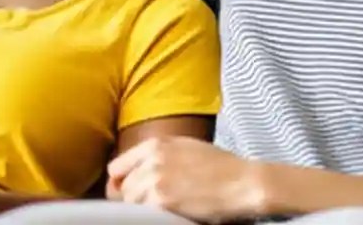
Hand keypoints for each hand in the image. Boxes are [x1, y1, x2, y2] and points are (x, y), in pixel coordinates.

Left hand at [107, 137, 268, 221]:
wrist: (245, 182)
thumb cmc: (223, 167)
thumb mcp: (185, 148)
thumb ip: (159, 156)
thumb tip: (139, 172)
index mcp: (155, 145)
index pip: (116, 167)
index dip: (120, 183)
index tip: (126, 193)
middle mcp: (151, 159)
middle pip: (122, 187)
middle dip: (132, 198)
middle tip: (149, 206)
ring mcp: (155, 179)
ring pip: (130, 202)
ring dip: (142, 209)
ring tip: (162, 210)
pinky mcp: (162, 199)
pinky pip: (142, 213)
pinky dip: (151, 216)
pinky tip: (168, 215)